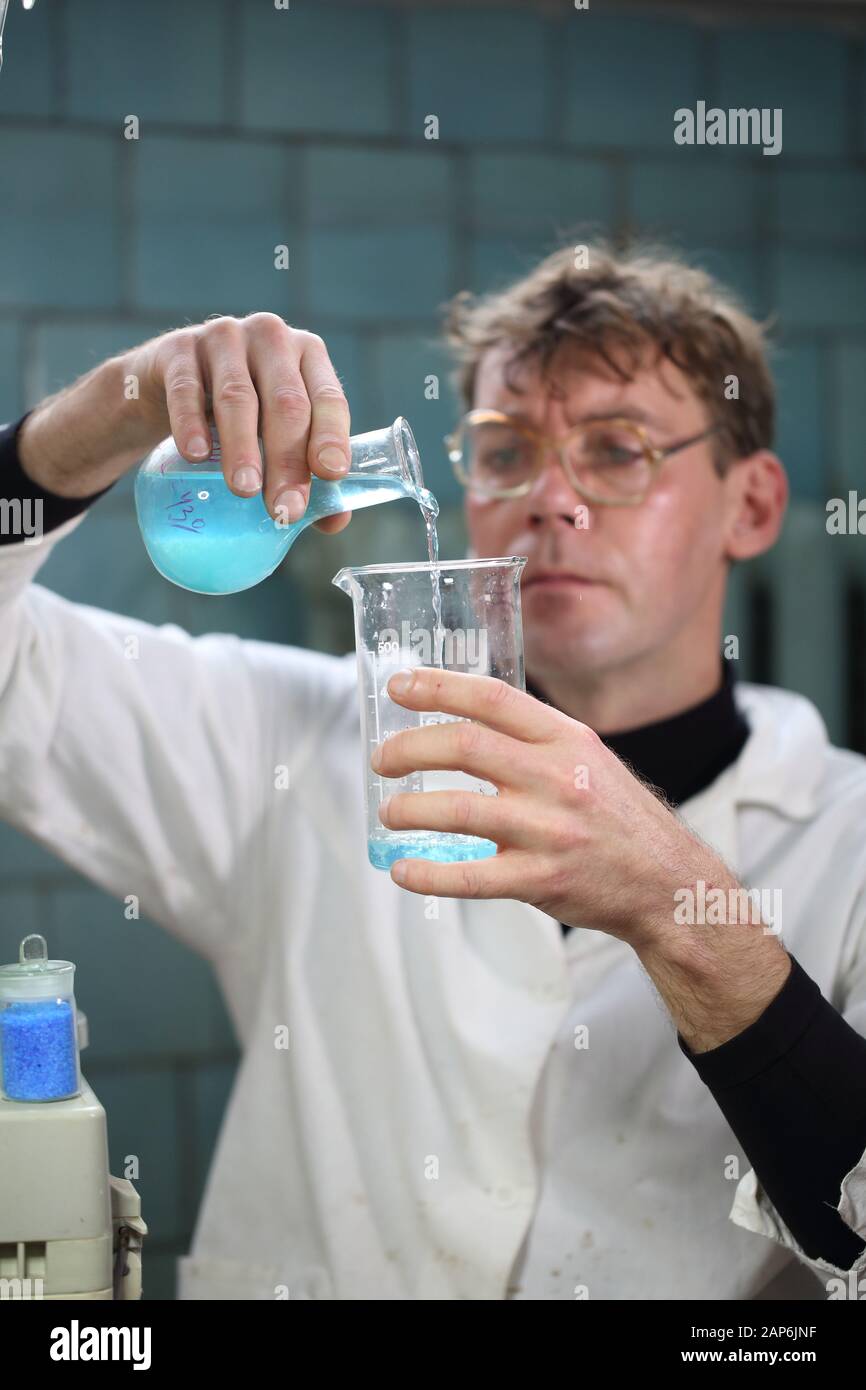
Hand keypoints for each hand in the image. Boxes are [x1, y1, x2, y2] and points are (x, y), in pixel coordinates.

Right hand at [20, 313, 352, 533]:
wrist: (165, 387)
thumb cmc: (239, 414)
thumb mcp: (275, 434)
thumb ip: (307, 472)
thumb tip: (335, 520)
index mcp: (308, 356)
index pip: (328, 398)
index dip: (332, 436)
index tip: (331, 475)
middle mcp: (271, 339)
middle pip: (286, 403)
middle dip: (287, 461)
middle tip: (284, 509)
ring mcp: (223, 338)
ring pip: (238, 397)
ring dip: (243, 448)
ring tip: (245, 490)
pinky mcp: (178, 349)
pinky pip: (185, 388)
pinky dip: (191, 423)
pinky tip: (196, 455)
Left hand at [370, 666, 732, 949]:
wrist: (666, 882)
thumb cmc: (617, 817)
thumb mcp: (587, 757)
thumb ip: (533, 738)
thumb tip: (461, 718)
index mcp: (566, 739)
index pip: (491, 697)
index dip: (437, 687)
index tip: (398, 687)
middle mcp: (558, 777)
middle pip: (465, 746)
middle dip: (409, 748)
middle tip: (382, 759)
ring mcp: (550, 830)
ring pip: (458, 810)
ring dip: (409, 810)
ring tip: (390, 813)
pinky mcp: (541, 880)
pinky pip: (469, 877)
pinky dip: (427, 873)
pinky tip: (402, 870)